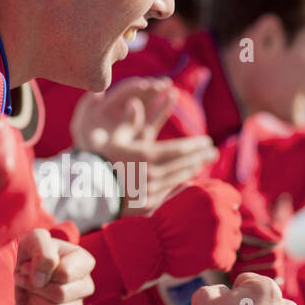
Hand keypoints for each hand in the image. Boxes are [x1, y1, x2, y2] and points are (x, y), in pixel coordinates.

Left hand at [13, 228, 94, 304]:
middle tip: (25, 275)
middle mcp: (85, 285)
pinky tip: (33, 299)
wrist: (21, 271)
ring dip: (34, 297)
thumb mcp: (35, 240)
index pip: (65, 274)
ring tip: (29, 287)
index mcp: (84, 262)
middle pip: (61, 294)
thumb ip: (42, 251)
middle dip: (35, 285)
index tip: (30, 262)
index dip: (42, 269)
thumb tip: (41, 280)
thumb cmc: (33, 252)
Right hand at [70, 78, 216, 213]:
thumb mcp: (114, 138)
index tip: (207, 141)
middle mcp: (152, 173)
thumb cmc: (100, 160)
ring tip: (202, 163)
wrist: (90, 190)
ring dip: (193, 168)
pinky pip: (170, 190)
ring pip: (178, 177)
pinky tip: (188, 179)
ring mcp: (151, 189)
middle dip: (200, 156)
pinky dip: (181, 183)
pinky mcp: (148, 201)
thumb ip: (128, 121)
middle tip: (213, 152)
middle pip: (183, 164)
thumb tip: (135, 102)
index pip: (178, 149)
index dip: (195, 145)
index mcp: (146, 155)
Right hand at [97, 178, 242, 295]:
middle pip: (235, 220)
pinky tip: (200, 255)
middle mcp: (220, 213)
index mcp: (213, 194)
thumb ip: (209, 189)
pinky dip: (216, 260)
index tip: (209, 215)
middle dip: (221, 226)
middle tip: (199, 231)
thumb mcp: (184, 192)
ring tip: (199, 243)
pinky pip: (228, 259)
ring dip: (221, 243)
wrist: (150, 242)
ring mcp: (221, 236)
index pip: (234, 199)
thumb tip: (234, 199)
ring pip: (234, 240)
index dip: (223, 206)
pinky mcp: (218, 257)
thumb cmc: (166, 216)